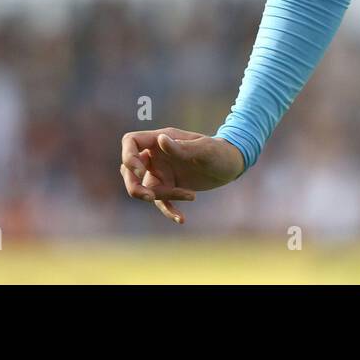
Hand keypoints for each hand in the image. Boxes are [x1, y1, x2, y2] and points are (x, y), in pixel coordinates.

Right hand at [120, 127, 245, 224]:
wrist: (231, 165)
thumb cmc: (219, 151)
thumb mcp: (204, 149)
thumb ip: (181, 147)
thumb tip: (161, 140)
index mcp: (161, 140)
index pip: (131, 142)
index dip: (128, 157)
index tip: (141, 172)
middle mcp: (156, 155)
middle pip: (128, 170)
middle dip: (134, 186)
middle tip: (150, 197)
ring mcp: (161, 172)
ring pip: (143, 188)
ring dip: (161, 198)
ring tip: (191, 196)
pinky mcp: (169, 186)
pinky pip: (160, 201)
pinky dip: (168, 211)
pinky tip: (181, 219)